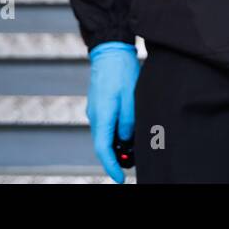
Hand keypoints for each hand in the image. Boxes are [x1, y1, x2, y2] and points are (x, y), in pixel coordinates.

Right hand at [86, 41, 139, 182]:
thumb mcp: (131, 97)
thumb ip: (129, 122)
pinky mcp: (98, 104)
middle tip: (132, 163)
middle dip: (116, 156)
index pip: (103, 149)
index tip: (120, 178)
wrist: (110, 50)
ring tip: (134, 145)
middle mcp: (95, 115)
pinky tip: (128, 130)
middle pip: (103, 144)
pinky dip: (115, 131)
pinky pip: (106, 124)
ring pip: (105, 134)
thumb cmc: (121, 71)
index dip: (111, 166)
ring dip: (117, 143)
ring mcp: (95, 110)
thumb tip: (126, 139)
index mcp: (102, 115)